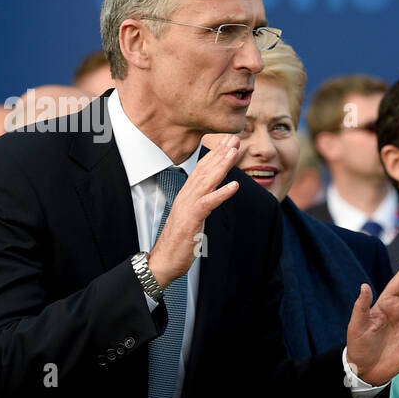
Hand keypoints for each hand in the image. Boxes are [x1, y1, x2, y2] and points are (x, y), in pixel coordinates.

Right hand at [148, 134, 240, 288]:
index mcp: (186, 195)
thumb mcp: (191, 218)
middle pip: (205, 170)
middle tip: (235, 137)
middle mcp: (186, 196)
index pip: (202, 170)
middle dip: (221, 153)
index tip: (229, 142)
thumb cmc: (178, 242)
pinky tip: (234, 185)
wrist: (163, 260)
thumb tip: (210, 197)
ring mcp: (188, 206)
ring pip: (207, 181)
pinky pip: (208, 203)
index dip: (216, 155)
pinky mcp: (191, 219)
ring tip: (235, 151)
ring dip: (222, 165)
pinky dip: (221, 193)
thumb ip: (200, 204)